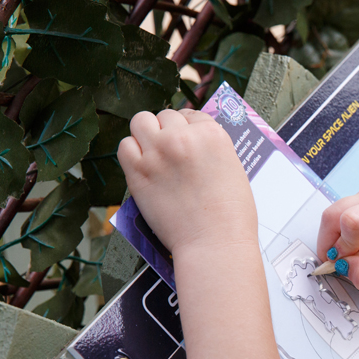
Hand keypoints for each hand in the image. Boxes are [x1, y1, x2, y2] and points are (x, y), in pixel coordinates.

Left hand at [117, 109, 256, 254]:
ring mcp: (158, 152)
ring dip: (145, 134)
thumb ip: (212, 151)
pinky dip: (131, 153)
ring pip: (140, 122)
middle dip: (167, 130)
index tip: (185, 138)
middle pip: (165, 116)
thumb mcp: (233, 170)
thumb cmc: (230, 216)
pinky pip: (125, 146)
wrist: (214, 243)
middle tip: (169, 149)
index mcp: (212, 135)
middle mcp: (183, 137)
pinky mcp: (138, 172)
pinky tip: (142, 165)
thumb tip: (196, 146)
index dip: (187, 127)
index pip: (191, 115)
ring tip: (152, 152)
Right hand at [316, 181, 358, 290]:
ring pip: (337, 212)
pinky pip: (346, 211)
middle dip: (330, 242)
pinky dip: (347, 231)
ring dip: (340, 237)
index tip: (348, 264)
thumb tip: (342, 267)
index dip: (343, 247)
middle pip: (335, 213)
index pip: (350, 221)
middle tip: (340, 263)